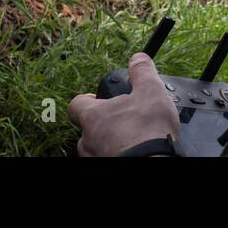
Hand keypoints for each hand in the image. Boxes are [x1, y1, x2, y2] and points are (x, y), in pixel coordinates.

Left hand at [67, 52, 181, 155]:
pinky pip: (105, 159)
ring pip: (94, 149)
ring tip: (128, 141)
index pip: (76, 105)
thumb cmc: (147, 132)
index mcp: (94, 117)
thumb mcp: (151, 92)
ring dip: (107, 144)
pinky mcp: (105, 169)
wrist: (151, 164)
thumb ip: (142, 72)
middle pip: (86, 130)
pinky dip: (114, 155)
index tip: (94, 99)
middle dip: (100, 126)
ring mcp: (94, 159)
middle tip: (120, 123)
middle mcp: (88, 141)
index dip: (85, 100)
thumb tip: (138, 58)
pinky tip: (131, 154)